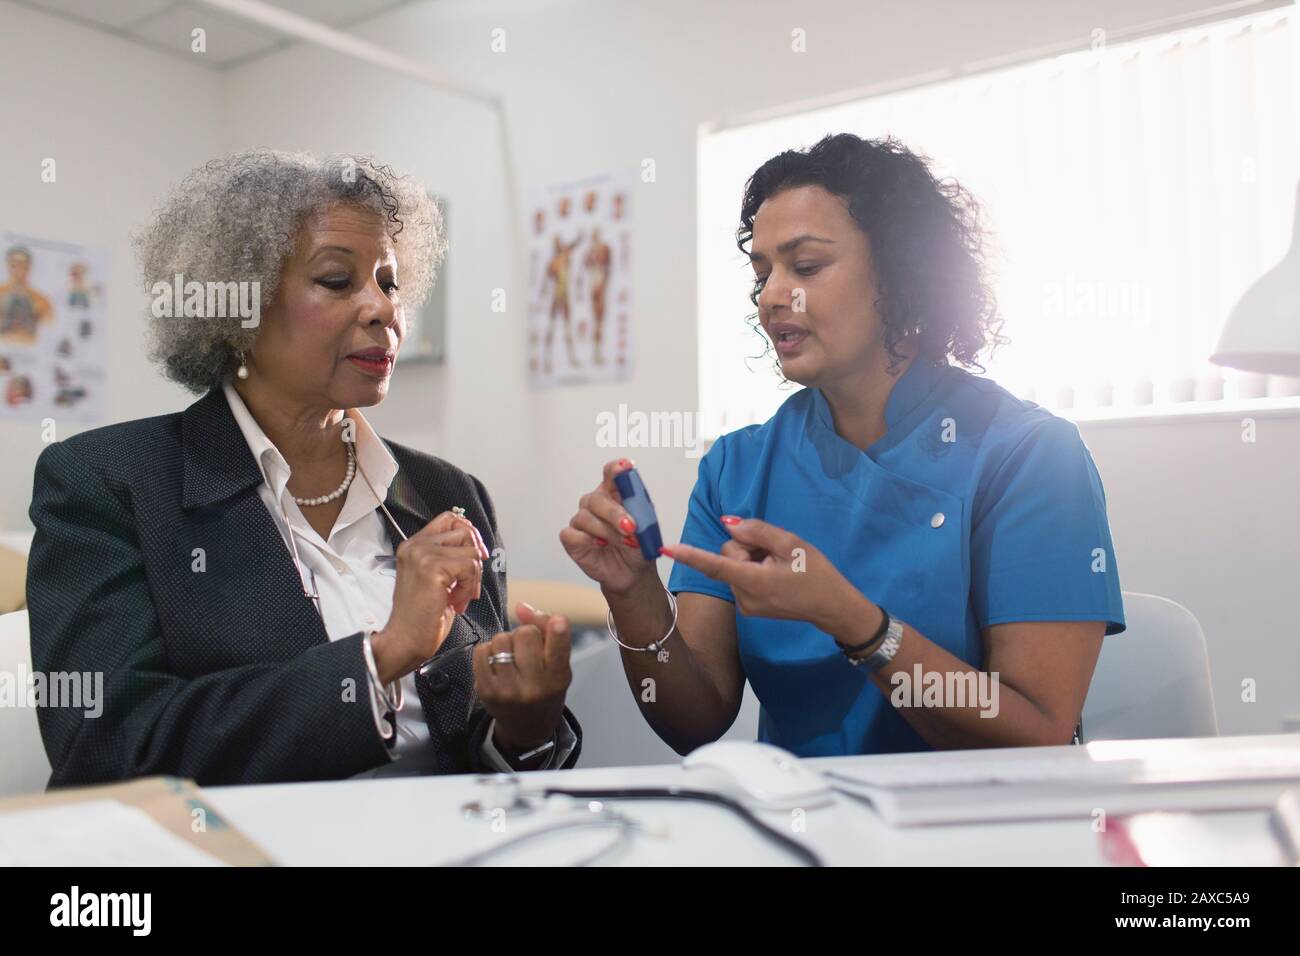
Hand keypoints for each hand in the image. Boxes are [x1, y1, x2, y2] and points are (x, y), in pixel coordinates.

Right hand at [372, 510, 490, 681]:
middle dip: (474, 561)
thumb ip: (448, 557)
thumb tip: (477, 545)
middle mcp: (415, 545)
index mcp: (414, 545)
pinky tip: (454, 601)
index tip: (475, 555)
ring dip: (472, 578)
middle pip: (465, 532)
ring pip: (472, 551)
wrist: (404, 640)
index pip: (449, 519)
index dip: (468, 533)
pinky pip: (470, 567)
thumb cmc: (421, 617)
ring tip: (457, 597)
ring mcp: (422, 554)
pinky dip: (469, 587)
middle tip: (465, 586)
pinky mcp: (433, 568)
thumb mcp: (435, 578)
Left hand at [473, 602, 572, 750]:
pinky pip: (482, 651)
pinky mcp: (486, 691)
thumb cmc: (546, 687)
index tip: (559, 621)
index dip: (558, 631)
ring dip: (506, 641)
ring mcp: (508, 690)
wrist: (527, 727)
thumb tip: (520, 606)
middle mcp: (534, 687)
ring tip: (512, 656)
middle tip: (527, 649)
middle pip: (525, 634)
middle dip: (525, 634)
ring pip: (501, 639)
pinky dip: (488, 650)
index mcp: (558, 678)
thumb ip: (547, 632)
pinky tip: (497, 662)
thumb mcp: (558, 665)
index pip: (559, 648)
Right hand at [559, 457, 655, 595]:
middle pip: (597, 498)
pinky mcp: (571, 538)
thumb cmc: (637, 546)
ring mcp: (581, 519)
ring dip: (607, 532)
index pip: (612, 474)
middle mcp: (595, 502)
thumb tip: (634, 516)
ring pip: (586, 518)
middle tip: (631, 526)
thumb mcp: (646, 530)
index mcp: (614, 493)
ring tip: (625, 542)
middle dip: (614, 513)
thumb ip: (640, 517)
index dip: (616, 469)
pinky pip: (571, 534)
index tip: (626, 467)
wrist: (632, 571)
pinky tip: (600, 545)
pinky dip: (586, 539)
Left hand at [663, 516, 865, 632]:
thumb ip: (758, 531)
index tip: (666, 549)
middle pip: (728, 556)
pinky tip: (776, 574)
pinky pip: (740, 577)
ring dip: (752, 558)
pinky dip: (754, 570)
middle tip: (776, 553)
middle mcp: (743, 597)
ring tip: (780, 564)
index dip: (690, 555)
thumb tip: (728, 524)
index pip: (715, 564)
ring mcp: (745, 606)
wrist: (832, 607)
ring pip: (733, 566)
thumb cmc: (816, 573)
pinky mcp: (748, 608)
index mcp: (753, 582)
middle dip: (747, 547)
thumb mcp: (791, 544)